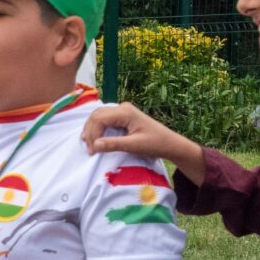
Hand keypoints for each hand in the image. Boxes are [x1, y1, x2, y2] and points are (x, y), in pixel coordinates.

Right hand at [81, 102, 204, 183]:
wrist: (170, 143)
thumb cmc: (155, 144)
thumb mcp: (134, 146)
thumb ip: (114, 144)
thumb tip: (94, 145)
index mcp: (125, 112)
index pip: (99, 119)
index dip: (92, 134)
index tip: (93, 151)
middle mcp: (122, 108)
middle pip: (96, 115)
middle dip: (90, 132)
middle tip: (90, 150)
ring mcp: (122, 111)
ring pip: (98, 116)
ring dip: (92, 130)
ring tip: (90, 146)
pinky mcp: (122, 116)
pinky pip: (104, 120)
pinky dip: (97, 129)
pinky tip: (95, 140)